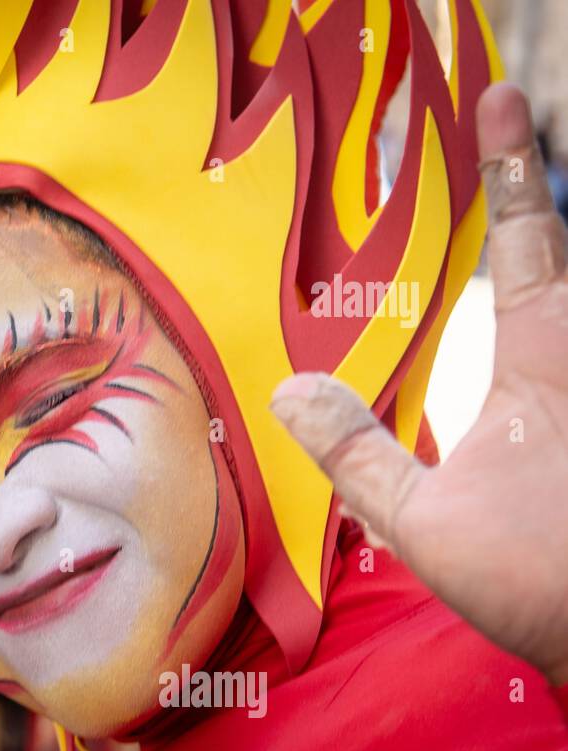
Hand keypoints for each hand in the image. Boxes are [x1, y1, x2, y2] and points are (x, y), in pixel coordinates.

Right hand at [270, 83, 567, 685]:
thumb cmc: (541, 578)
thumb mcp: (426, 523)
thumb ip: (356, 454)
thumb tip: (286, 390)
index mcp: (544, 365)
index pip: (529, 244)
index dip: (511, 169)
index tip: (498, 97)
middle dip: (534, 186)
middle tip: (505, 117)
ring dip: (542, 252)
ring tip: (510, 199)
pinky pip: (567, 345)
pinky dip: (550, 314)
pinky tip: (527, 330)